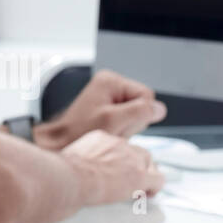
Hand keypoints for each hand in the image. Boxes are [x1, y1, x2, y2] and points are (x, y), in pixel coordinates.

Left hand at [36, 69, 167, 150]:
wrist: (62, 142)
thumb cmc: (79, 131)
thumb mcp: (113, 120)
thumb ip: (139, 112)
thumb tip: (159, 109)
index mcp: (111, 80)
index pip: (147, 95)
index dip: (140, 114)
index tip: (122, 122)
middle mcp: (111, 85)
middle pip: (143, 105)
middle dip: (133, 121)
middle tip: (114, 128)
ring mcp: (110, 97)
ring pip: (137, 114)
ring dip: (127, 127)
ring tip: (110, 131)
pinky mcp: (110, 109)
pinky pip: (129, 120)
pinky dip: (123, 129)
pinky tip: (110, 132)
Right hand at [61, 129, 164, 204]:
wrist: (70, 179)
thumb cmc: (64, 173)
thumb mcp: (70, 158)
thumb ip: (80, 160)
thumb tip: (75, 171)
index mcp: (100, 138)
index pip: (119, 146)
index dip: (122, 160)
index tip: (116, 170)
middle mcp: (118, 144)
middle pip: (138, 152)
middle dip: (137, 165)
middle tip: (130, 180)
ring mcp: (131, 159)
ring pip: (150, 164)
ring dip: (146, 176)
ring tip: (140, 190)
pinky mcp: (140, 176)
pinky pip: (158, 179)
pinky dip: (154, 188)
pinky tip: (147, 195)